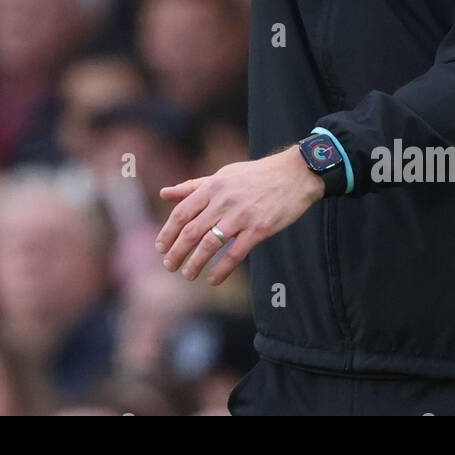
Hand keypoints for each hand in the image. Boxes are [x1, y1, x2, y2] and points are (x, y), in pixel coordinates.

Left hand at [156, 147, 324, 285]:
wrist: (294, 175)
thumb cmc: (255, 175)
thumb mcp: (222, 175)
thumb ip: (193, 186)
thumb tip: (164, 194)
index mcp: (213, 186)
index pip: (182, 212)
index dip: (168, 232)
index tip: (160, 247)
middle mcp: (224, 200)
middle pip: (192, 231)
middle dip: (177, 251)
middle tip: (168, 266)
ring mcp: (242, 216)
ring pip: (210, 244)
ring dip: (195, 263)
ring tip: (187, 274)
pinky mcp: (259, 229)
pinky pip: (235, 254)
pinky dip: (221, 269)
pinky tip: (212, 279)